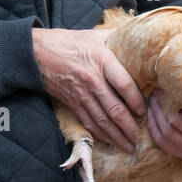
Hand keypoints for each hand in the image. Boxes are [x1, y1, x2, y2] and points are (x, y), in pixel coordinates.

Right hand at [33, 27, 144, 153]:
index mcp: (102, 61)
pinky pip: (88, 121)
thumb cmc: (70, 42)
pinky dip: (99, 133)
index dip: (136, 100)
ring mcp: (81, 93)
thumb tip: (141, 38)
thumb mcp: (96, 35)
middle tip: (139, 138)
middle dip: (128, 126)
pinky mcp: (71, 102)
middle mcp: (92, 80)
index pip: (124, 85)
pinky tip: (110, 140)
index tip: (144, 110)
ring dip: (116, 135)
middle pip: (114, 108)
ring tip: (129, 146)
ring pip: (101, 119)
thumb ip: (118, 39)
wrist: (37, 52)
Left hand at [146, 92, 181, 160]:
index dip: (179, 93)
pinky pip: (163, 142)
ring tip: (153, 100)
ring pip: (167, 132)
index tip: (171, 81)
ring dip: (155, 114)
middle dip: (163, 103)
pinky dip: (153, 127)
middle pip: (178, 120)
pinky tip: (151, 115)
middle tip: (158, 90)